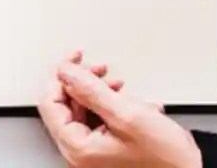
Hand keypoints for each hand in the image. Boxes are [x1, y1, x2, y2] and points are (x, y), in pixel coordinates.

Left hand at [39, 60, 200, 167]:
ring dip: (98, 92)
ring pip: (83, 111)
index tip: (73, 60)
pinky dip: (110, 106)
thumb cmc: (166, 160)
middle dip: (82, 83)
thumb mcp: (127, 114)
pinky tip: (128, 101)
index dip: (60, 76)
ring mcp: (94, 154)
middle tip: (96, 68)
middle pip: (65, 106)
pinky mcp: (108, 151)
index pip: (50, 104)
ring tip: (116, 84)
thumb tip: (65, 71)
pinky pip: (98, 121)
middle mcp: (81, 154)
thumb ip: (91, 90)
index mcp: (78, 148)